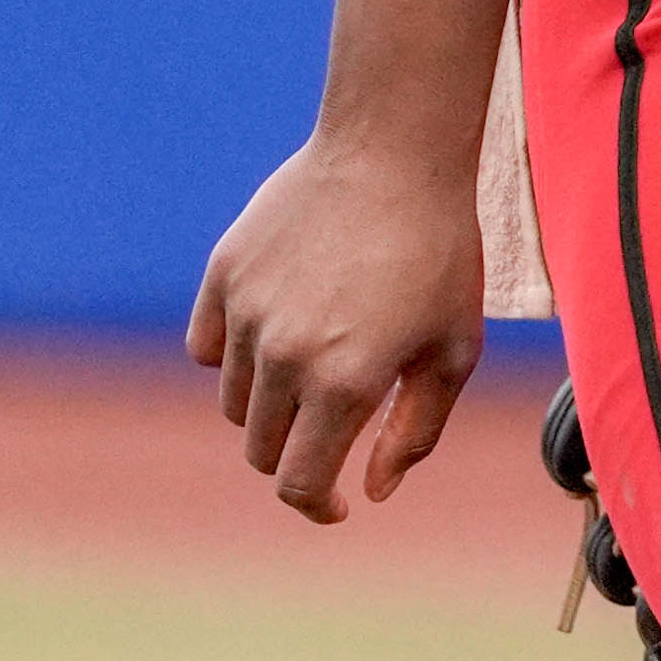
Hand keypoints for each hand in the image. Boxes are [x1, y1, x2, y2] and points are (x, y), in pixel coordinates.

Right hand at [187, 133, 486, 524]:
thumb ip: (413, 433)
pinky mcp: (222, 276)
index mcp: (345, 383)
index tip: (336, 503)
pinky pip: (208, 347)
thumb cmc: (439, 254)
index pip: (299, 483)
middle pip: (263, 450)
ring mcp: (246, 315)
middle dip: (298, 453)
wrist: (395, 154)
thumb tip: (369, 494)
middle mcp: (285, 356)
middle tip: (336, 422)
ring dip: (271, 404)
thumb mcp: (453, 349)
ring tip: (321, 358)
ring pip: (236, 401)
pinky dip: (233, 356)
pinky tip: (277, 330)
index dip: (317, 505)